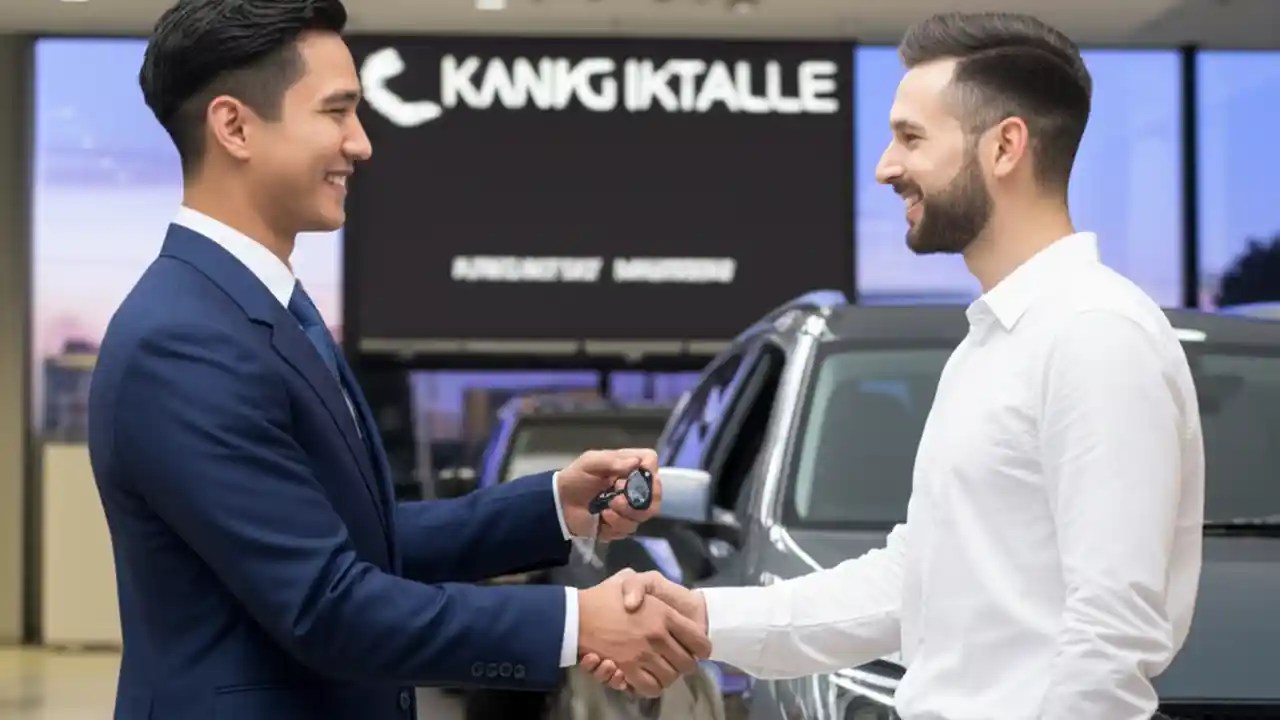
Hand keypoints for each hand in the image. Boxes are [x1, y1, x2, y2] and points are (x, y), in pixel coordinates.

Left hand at [557, 449, 661, 540]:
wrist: (559, 504)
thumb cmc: (576, 478)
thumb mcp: (590, 462)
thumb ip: (611, 460)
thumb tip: (636, 463)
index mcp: (630, 466)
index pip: (652, 463)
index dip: (648, 470)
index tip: (631, 476)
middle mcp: (636, 486)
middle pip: (657, 494)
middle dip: (639, 498)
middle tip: (617, 496)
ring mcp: (631, 508)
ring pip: (646, 514)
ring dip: (626, 512)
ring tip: (607, 508)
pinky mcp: (623, 526)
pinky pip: (630, 528)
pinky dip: (616, 524)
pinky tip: (603, 518)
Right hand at [577, 569, 710, 697]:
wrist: (576, 615)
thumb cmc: (604, 595)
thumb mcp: (629, 578)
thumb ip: (646, 586)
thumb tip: (650, 603)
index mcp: (664, 614)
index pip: (700, 641)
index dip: (701, 648)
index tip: (695, 649)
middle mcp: (658, 637)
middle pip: (687, 664)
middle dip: (684, 665)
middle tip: (675, 659)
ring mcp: (643, 655)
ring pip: (670, 678)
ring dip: (668, 676)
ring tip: (660, 668)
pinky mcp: (627, 670)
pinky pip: (650, 688)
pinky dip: (651, 686)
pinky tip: (646, 676)